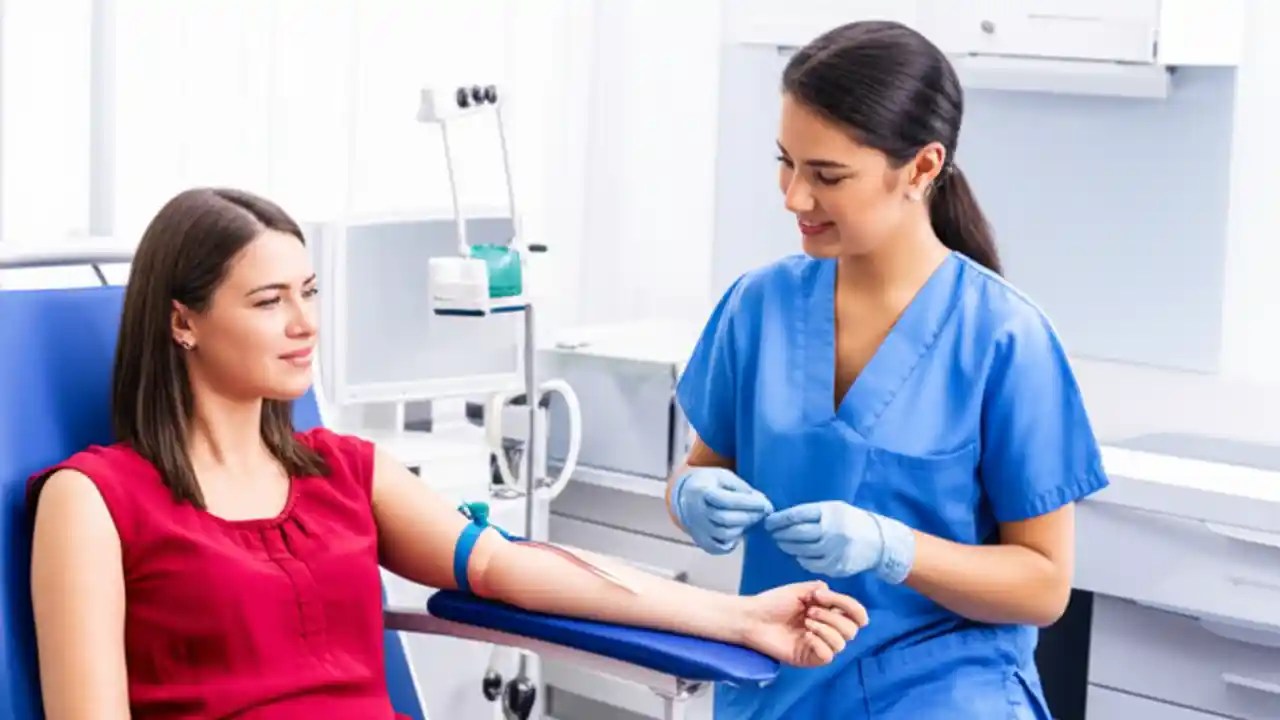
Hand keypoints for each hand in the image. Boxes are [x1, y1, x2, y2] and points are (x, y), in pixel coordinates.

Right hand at [670, 467, 773, 554]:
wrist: (686, 494)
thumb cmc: (711, 483)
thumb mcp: (724, 476)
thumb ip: (742, 488)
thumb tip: (763, 504)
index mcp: (701, 491)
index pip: (727, 500)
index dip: (749, 503)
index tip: (765, 504)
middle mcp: (696, 512)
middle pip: (726, 519)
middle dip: (750, 516)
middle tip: (764, 513)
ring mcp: (697, 528)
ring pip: (724, 534)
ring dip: (743, 528)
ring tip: (752, 519)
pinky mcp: (700, 540)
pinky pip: (718, 548)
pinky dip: (732, 543)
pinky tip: (739, 532)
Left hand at [741, 581, 867, 666]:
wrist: (752, 617)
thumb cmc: (773, 603)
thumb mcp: (800, 590)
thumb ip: (821, 589)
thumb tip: (832, 593)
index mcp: (829, 613)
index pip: (856, 615)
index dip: (851, 606)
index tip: (823, 597)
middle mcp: (827, 630)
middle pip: (852, 630)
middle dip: (833, 617)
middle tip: (810, 611)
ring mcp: (819, 645)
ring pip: (842, 643)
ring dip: (826, 628)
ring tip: (806, 622)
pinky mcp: (809, 658)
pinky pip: (828, 656)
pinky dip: (820, 643)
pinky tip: (805, 636)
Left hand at [764, 501, 915, 582]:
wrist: (879, 542)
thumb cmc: (850, 522)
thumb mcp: (834, 509)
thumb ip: (812, 514)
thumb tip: (784, 518)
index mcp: (829, 512)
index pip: (796, 516)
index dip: (779, 520)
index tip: (769, 522)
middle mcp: (831, 531)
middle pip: (797, 533)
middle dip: (781, 534)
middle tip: (772, 533)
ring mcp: (834, 550)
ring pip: (802, 550)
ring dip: (788, 546)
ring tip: (782, 542)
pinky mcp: (836, 565)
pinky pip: (811, 564)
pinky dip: (802, 559)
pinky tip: (798, 554)